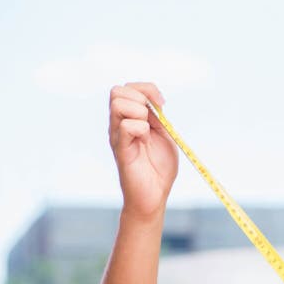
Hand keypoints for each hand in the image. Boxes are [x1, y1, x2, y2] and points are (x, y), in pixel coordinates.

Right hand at [108, 82, 178, 219]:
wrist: (155, 195)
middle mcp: (119, 124)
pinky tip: (145, 141)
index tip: (163, 104)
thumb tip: (155, 102)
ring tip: (147, 131)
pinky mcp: (120, 149)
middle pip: (117, 91)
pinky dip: (140, 128)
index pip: (128, 88)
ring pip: (117, 103)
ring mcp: (117, 135)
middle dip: (141, 96)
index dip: (147, 89)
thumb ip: (159, 118)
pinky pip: (125, 126)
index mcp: (130, 119)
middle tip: (153, 118)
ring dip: (139, 111)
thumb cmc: (160, 169)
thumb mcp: (165, 136)